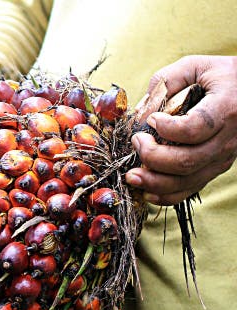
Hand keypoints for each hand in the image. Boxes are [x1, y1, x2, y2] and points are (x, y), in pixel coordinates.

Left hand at [127, 55, 236, 204]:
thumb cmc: (220, 76)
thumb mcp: (195, 66)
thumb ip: (166, 81)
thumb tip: (140, 110)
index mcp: (225, 107)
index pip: (195, 128)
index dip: (168, 128)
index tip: (152, 119)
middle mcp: (228, 137)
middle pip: (187, 160)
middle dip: (153, 157)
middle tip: (136, 142)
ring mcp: (223, 156)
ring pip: (187, 179)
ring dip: (154, 182)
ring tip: (131, 176)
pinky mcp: (216, 168)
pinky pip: (191, 189)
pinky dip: (167, 195)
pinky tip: (147, 191)